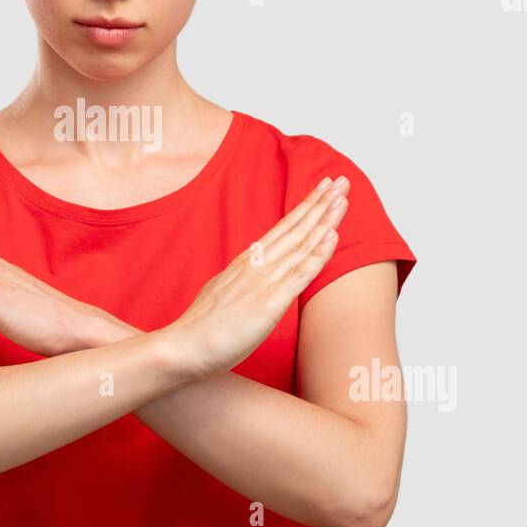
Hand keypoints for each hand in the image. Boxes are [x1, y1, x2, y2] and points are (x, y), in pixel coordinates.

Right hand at [162, 175, 349, 377]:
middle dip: (321, 203)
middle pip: (295, 228)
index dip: (305, 207)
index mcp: (247, 262)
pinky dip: (319, 254)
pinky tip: (332, 236)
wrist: (184, 346)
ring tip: (342, 197)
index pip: (282, 228)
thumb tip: (250, 272)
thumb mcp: (223, 291)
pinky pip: (300, 275)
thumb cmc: (201, 327)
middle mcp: (257, 264)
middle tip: (341, 180)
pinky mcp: (270, 303)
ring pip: (302, 244)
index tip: (322, 189)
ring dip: (325, 220)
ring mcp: (264, 281)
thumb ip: (241, 279)